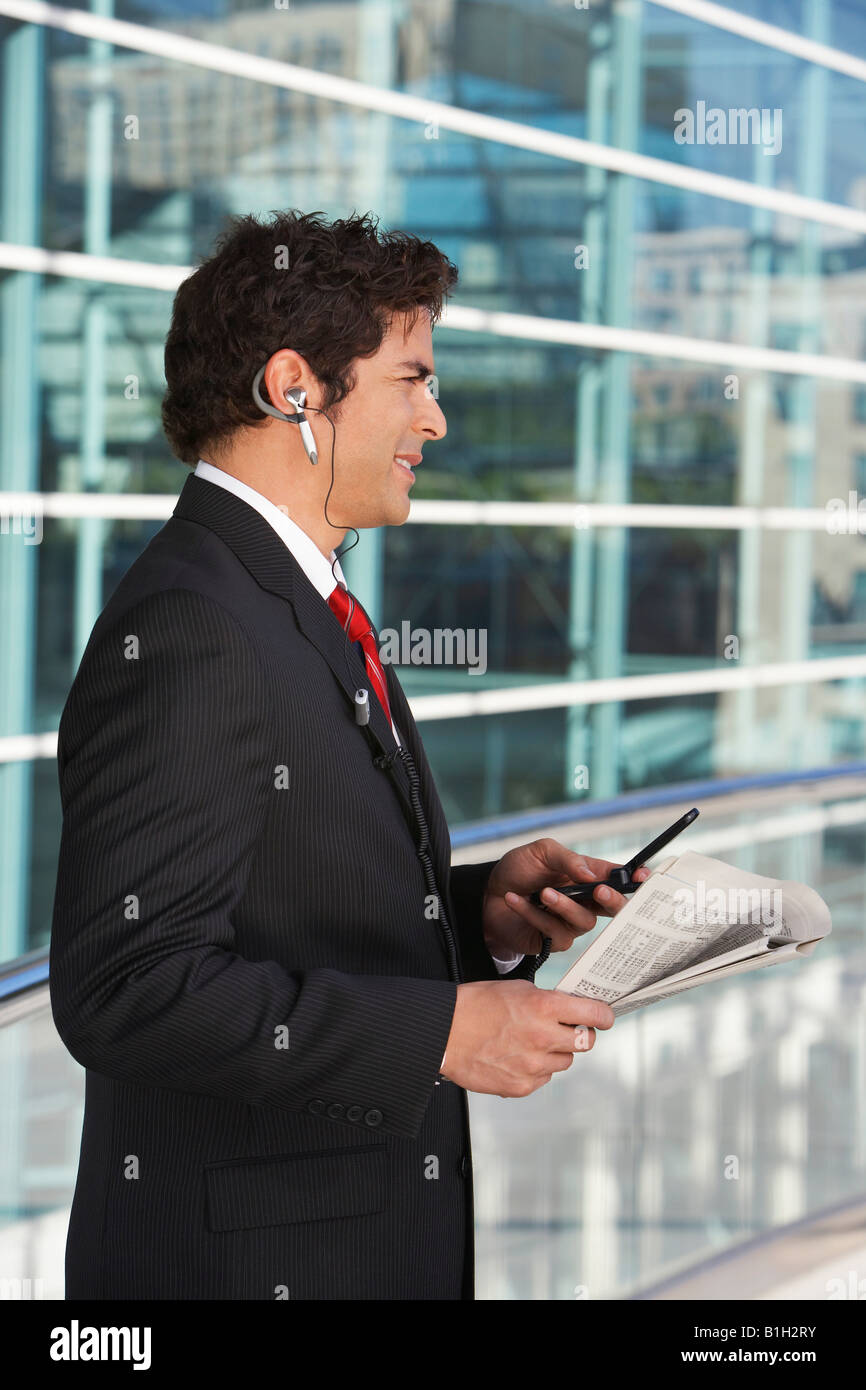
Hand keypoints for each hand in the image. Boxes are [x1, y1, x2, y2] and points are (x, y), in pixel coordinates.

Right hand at [440, 979, 614, 1095]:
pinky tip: (516, 1057)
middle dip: (580, 1034)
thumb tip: (567, 1008)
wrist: (444, 1033)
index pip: (594, 1014)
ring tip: (530, 1043)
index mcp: (544, 1007)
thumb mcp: (516, 989)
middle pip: (585, 1042)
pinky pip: (543, 1078)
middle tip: (567, 1029)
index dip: (604, 1015)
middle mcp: (543, 1038)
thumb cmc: (474, 1006)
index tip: (605, 1016)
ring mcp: (534, 1066)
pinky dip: (536, 1070)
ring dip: (556, 1053)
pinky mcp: (522, 1086)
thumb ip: (546, 1000)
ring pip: (565, 1062)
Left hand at [481, 837, 650, 958]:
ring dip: (563, 906)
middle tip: (600, 889)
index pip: (617, 878)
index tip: (644, 877)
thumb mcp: (541, 852)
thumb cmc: (517, 871)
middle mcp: (584, 901)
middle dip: (613, 900)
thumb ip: (568, 860)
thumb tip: (593, 875)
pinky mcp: (553, 940)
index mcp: (586, 875)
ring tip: (542, 893)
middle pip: (613, 907)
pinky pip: (554, 931)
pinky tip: (515, 900)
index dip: (635, 879)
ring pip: (584, 921)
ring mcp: (570, 922)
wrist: (485, 895)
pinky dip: (533, 915)